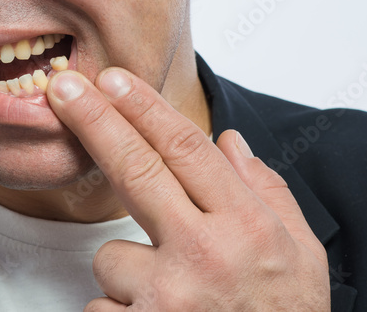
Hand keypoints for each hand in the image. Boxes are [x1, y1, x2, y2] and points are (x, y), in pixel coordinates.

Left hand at [46, 68, 329, 310]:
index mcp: (248, 227)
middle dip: (94, 119)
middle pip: (136, 169)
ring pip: (111, 254)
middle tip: (63, 86)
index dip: (143, 107)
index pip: (186, 149)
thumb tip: (228, 142)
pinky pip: (103, 307)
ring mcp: (168, 299)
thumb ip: (267, 193)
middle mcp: (207, 255)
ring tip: (174, 302)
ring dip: (129, 271)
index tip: (112, 78)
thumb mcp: (303, 256)